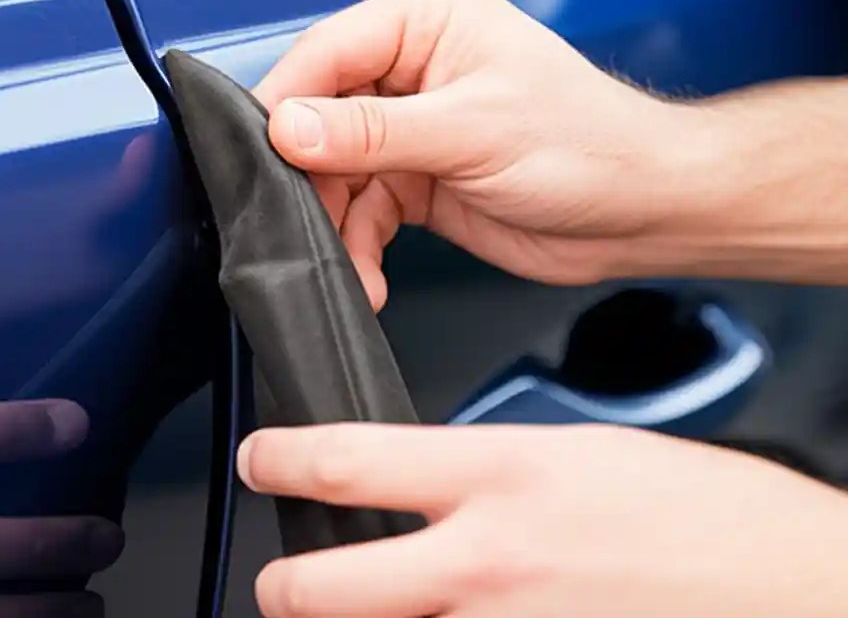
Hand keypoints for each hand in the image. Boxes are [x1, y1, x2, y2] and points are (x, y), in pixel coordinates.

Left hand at [238, 423, 847, 617]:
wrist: (798, 588)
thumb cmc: (708, 514)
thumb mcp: (580, 453)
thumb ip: (483, 474)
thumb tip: (416, 489)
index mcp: (504, 477)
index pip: (346, 461)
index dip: (278, 458)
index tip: (260, 459)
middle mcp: (489, 565)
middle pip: (317, 588)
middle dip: (283, 587)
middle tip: (287, 580)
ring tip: (371, 614)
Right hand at [254, 0, 728, 308]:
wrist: (641, 214)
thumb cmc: (591, 146)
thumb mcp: (471, 132)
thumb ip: (373, 133)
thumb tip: (290, 127)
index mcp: (427, 22)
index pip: (328, 52)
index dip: (287, 103)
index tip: (260, 152)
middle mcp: (412, 68)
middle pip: (320, 117)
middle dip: (310, 177)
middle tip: (301, 217)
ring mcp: (411, 126)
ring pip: (334, 174)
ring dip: (334, 224)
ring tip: (345, 262)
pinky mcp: (415, 178)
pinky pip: (360, 211)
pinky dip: (357, 247)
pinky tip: (368, 275)